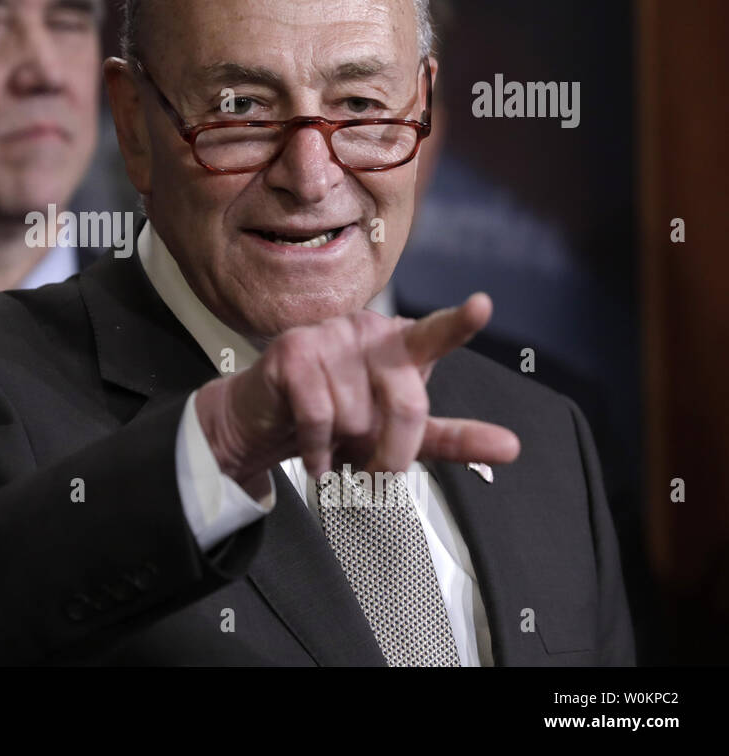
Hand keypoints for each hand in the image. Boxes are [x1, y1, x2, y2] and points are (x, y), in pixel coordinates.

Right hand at [193, 293, 519, 495]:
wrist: (265, 424)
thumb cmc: (336, 422)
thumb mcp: (400, 437)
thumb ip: (455, 439)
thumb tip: (510, 447)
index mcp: (401, 345)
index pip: (437, 334)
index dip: (460, 322)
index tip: (482, 306)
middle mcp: (369, 331)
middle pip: (406, 403)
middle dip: (392, 452)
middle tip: (373, 470)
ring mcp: (329, 335)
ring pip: (357, 416)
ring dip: (342, 446)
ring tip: (328, 438)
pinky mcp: (293, 350)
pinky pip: (319, 416)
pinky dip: (316, 449)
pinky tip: (311, 452)